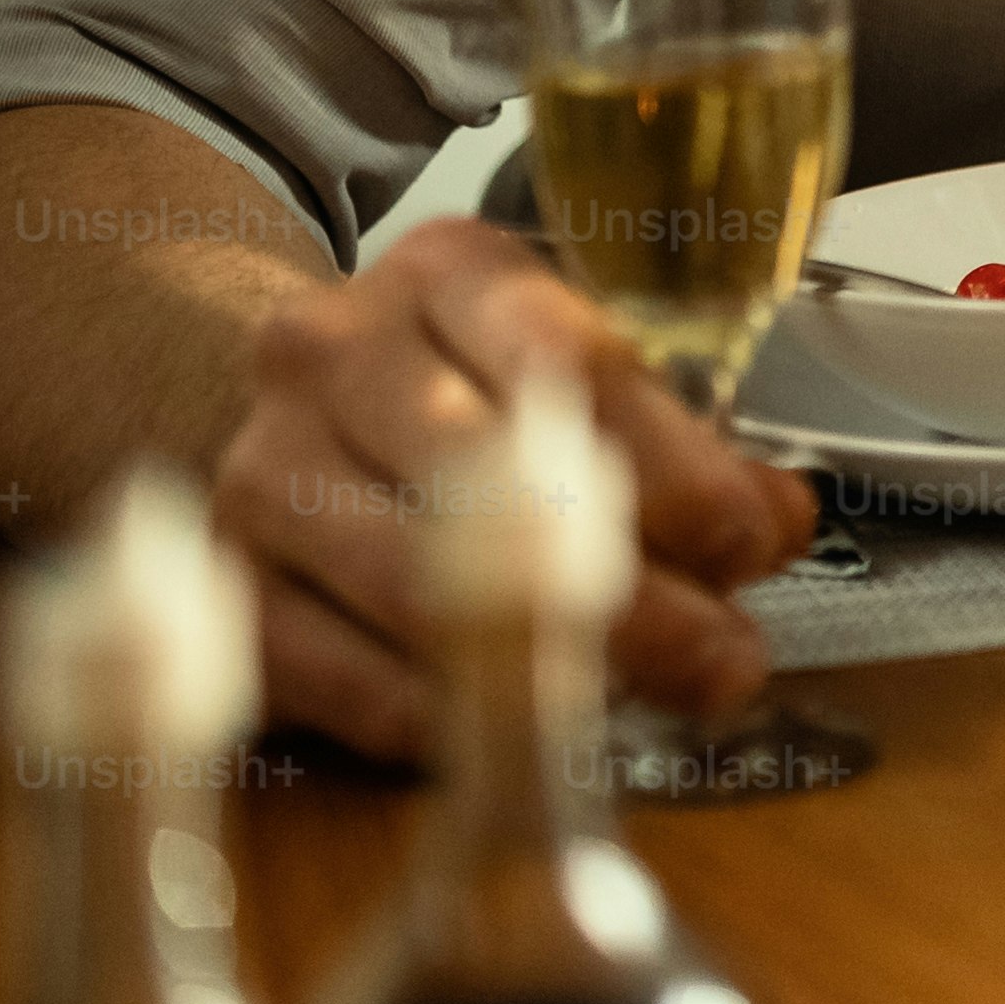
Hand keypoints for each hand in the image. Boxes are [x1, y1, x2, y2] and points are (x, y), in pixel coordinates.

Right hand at [214, 222, 816, 759]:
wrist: (290, 422)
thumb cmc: (471, 399)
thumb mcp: (582, 382)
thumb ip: (690, 447)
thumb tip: (778, 518)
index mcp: (449, 273)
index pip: (568, 360)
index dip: (672, 465)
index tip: (750, 541)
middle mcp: (336, 351)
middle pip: (489, 475)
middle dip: (626, 584)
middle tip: (722, 658)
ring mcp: (260, 465)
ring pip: (408, 578)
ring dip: (537, 663)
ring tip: (642, 706)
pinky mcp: (225, 580)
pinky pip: (324, 669)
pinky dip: (427, 713)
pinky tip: (504, 731)